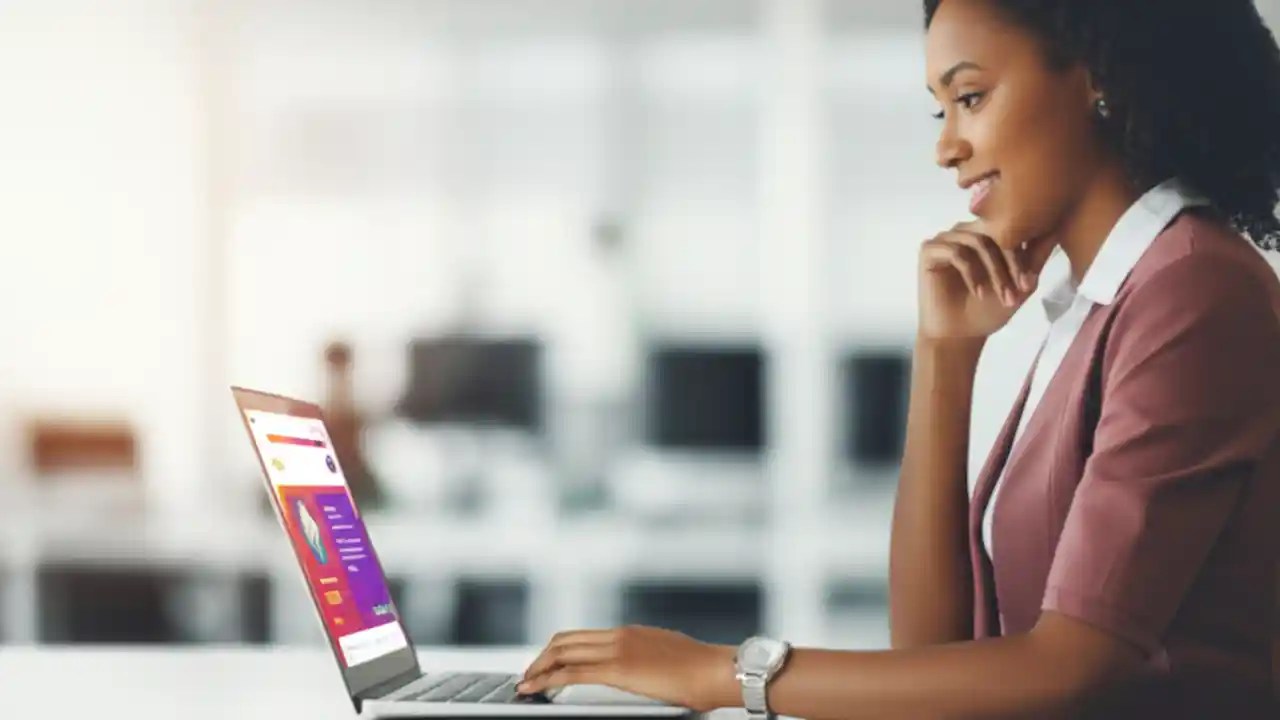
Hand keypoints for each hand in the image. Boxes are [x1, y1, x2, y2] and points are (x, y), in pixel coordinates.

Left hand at [518, 626, 737, 711]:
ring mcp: (618, 649)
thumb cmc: (703, 670)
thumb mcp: (668, 656)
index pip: (582, 636)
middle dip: (541, 658)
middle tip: (529, 676)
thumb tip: (642, 669)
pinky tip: (536, 689)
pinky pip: (572, 672)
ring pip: (562, 651)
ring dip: (539, 668)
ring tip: (527, 684)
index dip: (558, 649)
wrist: (716, 669)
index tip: (546, 664)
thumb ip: (648, 658)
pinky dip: (547, 679)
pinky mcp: (618, 669)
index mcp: (630, 632)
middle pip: (565, 639)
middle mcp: (620, 635)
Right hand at [918, 221, 1056, 340]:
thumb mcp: (1021, 282)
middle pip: (996, 230)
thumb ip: (1036, 256)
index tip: (1029, 282)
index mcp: (986, 233)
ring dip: (995, 270)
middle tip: (1021, 289)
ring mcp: (947, 238)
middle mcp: (966, 231)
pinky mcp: (929, 250)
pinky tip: (978, 293)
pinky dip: (971, 273)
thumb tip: (1057, 228)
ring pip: (978, 241)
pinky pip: (956, 251)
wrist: (960, 335)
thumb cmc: (988, 310)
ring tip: (1003, 296)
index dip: (1025, 251)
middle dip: (1012, 262)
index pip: (1011, 226)